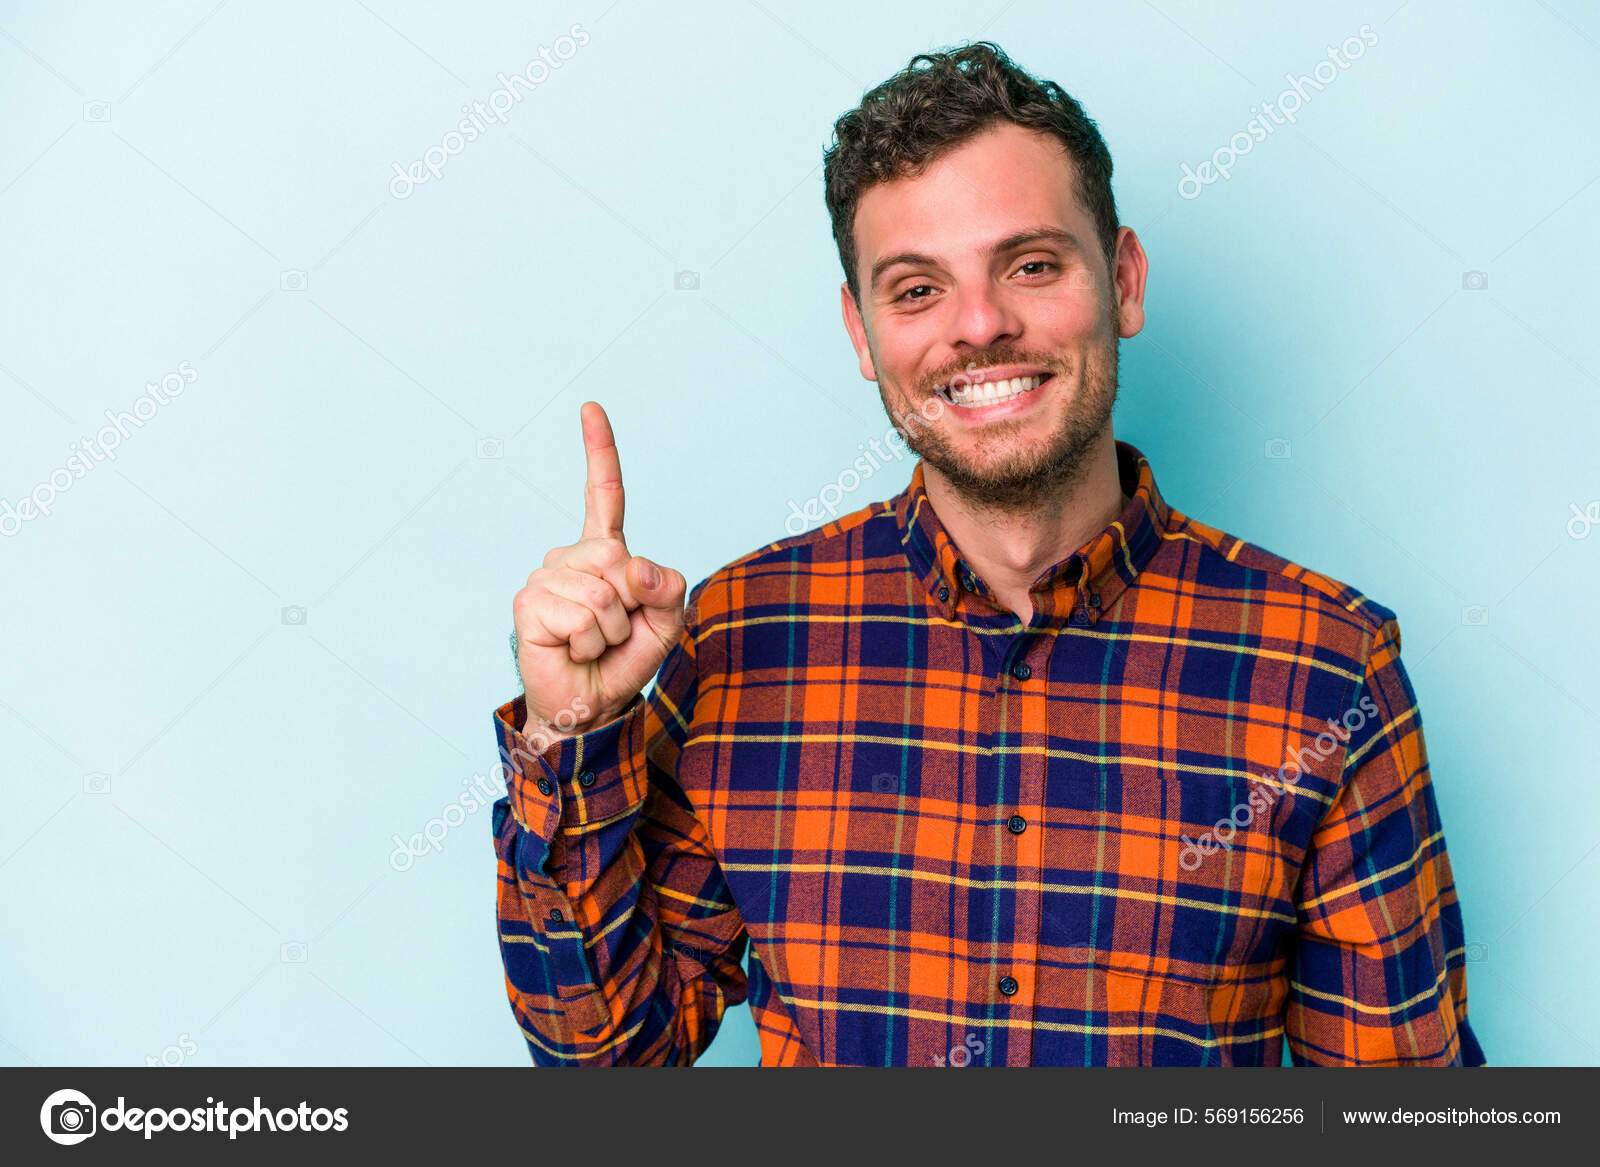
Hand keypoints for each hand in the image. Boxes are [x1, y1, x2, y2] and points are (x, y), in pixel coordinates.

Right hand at [511, 402, 686, 739]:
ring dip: (611, 629)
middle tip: (615, 631)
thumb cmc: (623, 660)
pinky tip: (574, 649)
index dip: (599, 450)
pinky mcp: (530, 603)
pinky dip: (590, 641)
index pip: (603, 494)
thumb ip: (668, 590)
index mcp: (604, 553)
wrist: (589, 706)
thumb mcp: (667, 625)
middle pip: (617, 558)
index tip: (590, 408)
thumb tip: (635, 566)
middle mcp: (570, 558)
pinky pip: (582, 614)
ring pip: (603, 592)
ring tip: (595, 644)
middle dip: (632, 604)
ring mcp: (545, 577)